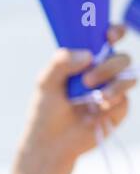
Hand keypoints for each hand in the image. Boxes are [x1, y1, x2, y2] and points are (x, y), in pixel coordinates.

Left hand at [15, 25, 132, 173]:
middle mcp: (102, 73)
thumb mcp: (45, 83)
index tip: (110, 34)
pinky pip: (125, 98)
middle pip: (121, 57)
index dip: (114, 31)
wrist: (49, 142)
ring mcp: (112, 90)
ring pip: (128, 75)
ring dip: (114, 81)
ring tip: (95, 95)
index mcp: (86, 61)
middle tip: (87, 79)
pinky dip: (114, 99)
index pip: (107, 39)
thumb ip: (61, 62)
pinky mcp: (117, 109)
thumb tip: (88, 54)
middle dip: (109, 65)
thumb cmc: (45, 109)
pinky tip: (100, 105)